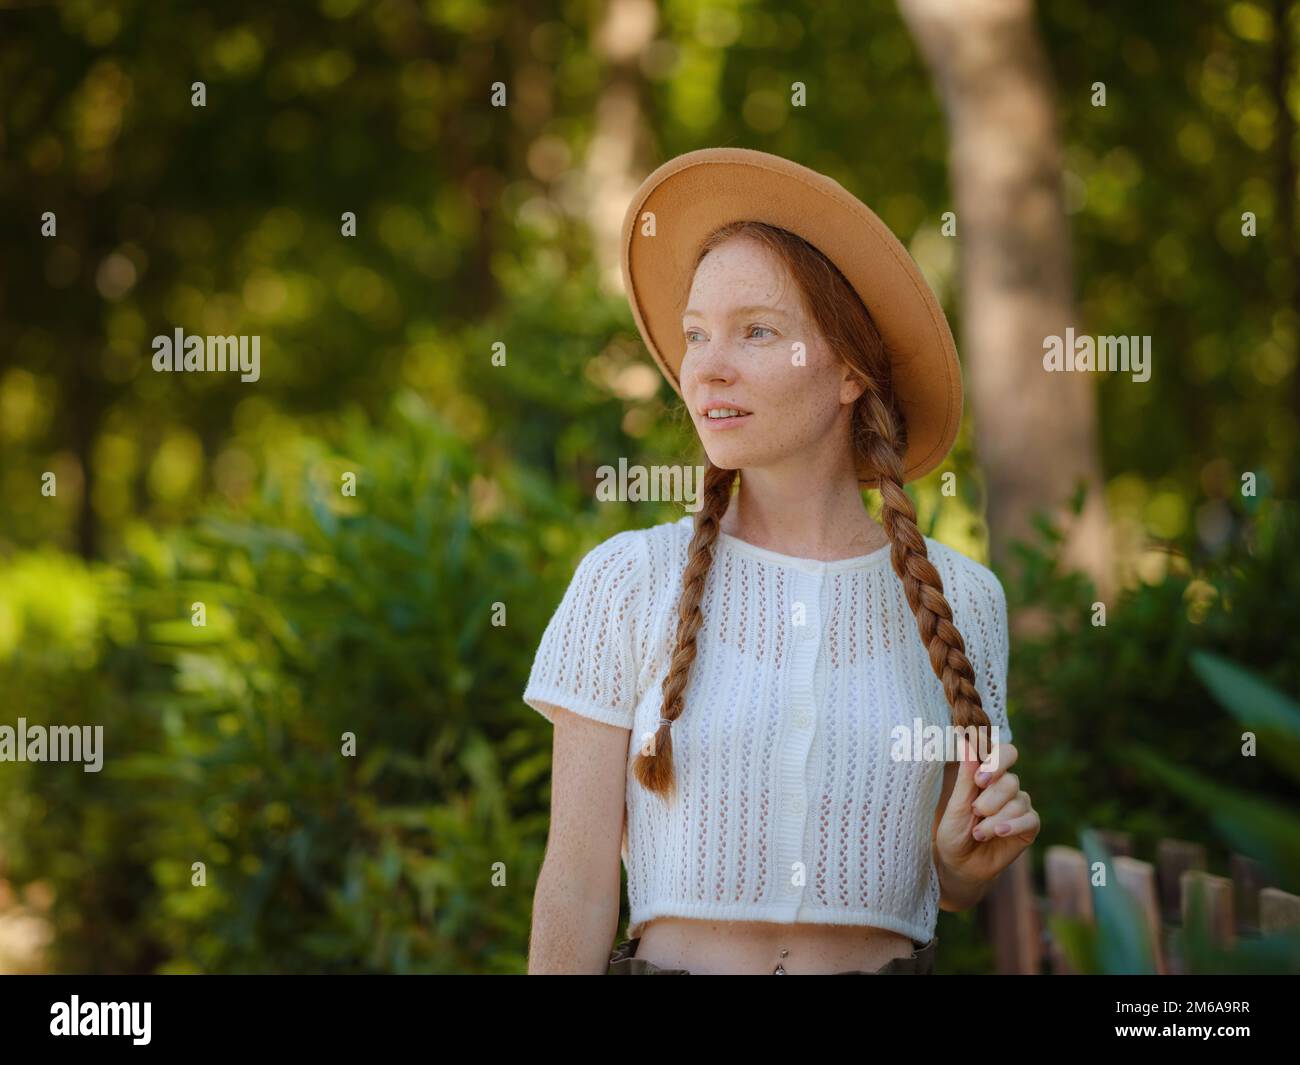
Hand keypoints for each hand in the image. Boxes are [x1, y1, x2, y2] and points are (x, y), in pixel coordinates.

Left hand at [934, 736, 1038, 888]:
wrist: (959, 865)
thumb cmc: (954, 831)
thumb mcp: (957, 804)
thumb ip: (966, 774)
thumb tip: (966, 738)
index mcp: (989, 775)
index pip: (1005, 753)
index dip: (997, 762)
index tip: (980, 779)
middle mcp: (1007, 787)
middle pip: (1011, 780)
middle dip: (990, 798)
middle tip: (975, 811)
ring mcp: (1020, 806)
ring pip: (1018, 801)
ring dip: (994, 819)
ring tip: (978, 833)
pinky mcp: (1029, 827)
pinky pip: (1030, 819)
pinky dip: (1012, 826)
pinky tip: (998, 833)